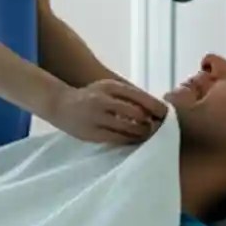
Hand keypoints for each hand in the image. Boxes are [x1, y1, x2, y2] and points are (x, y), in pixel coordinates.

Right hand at [45, 80, 167, 144]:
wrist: (59, 104)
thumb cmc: (89, 96)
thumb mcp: (107, 88)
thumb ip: (129, 95)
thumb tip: (156, 107)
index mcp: (109, 86)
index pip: (141, 97)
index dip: (157, 107)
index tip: (166, 115)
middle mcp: (102, 100)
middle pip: (138, 114)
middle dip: (151, 122)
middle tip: (158, 127)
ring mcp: (96, 117)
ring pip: (129, 128)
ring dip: (142, 132)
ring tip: (146, 133)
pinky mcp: (92, 133)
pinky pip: (118, 138)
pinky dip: (130, 139)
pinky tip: (134, 139)